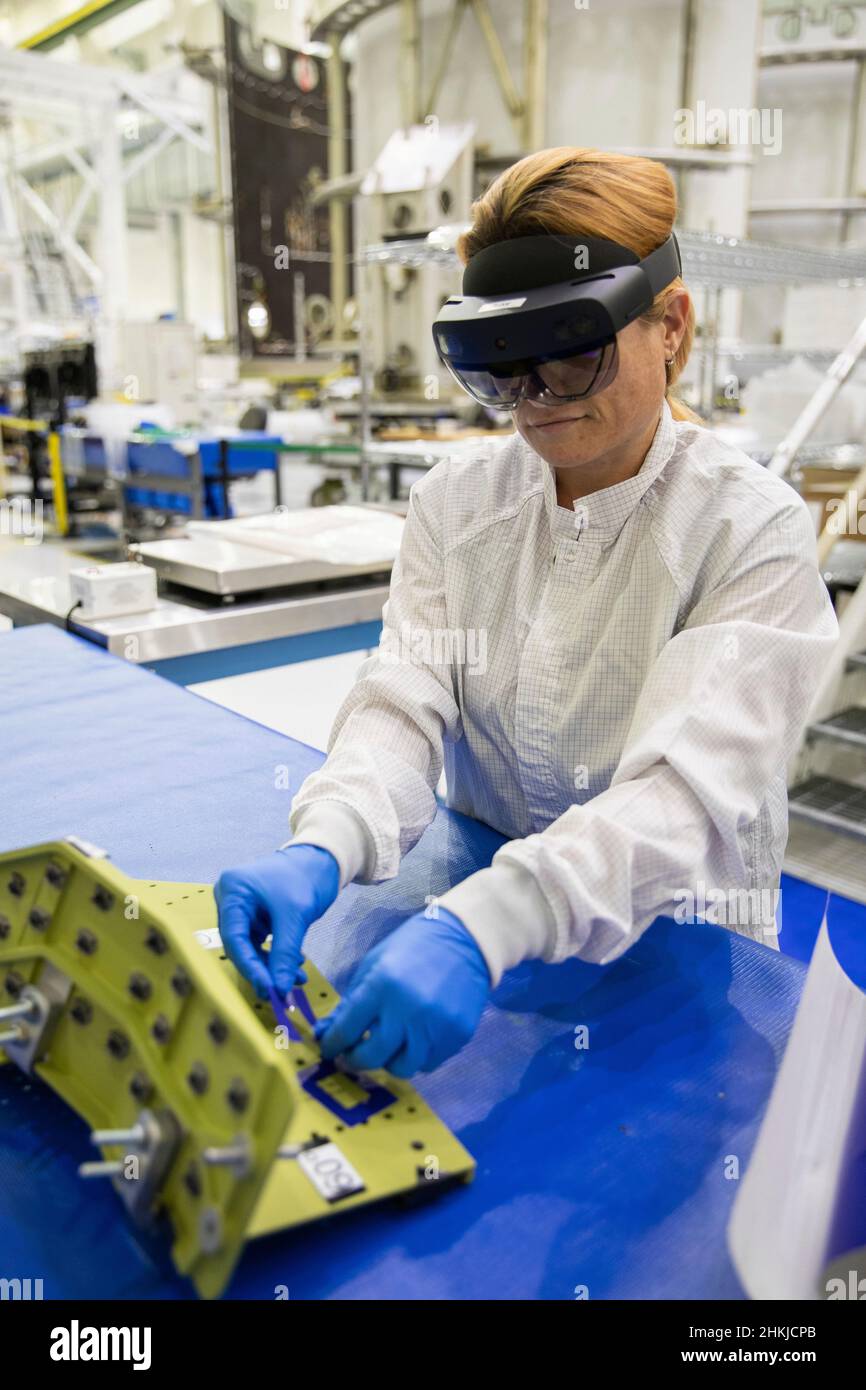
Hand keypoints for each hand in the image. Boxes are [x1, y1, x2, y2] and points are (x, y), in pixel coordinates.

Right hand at [215, 845, 339, 998]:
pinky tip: (294, 965)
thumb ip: (284, 954)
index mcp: (233, 890)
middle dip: (263, 968)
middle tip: (282, 991)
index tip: (268, 989)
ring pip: (251, 947)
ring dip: (273, 965)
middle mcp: (230, 898)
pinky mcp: (254, 916)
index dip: (249, 966)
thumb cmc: (306, 877)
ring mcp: (240, 908)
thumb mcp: (295, 916)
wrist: (323, 860)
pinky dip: (276, 955)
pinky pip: (260, 943)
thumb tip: (278, 989)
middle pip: (240, 944)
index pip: (233, 937)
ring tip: (297, 977)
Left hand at [315, 907, 489, 1075]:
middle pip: (372, 1057)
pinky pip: (429, 1062)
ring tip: (388, 1045)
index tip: (328, 1048)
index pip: (346, 1030)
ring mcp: (436, 1026)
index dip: (331, 1044)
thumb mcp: (374, 964)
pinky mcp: (457, 1036)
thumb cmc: (413, 946)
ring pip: (402, 1068)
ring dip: (389, 1060)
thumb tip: (328, 1032)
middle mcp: (408, 1010)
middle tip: (352, 1055)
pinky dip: (417, 1054)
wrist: (465, 939)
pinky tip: (416, 1036)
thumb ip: (352, 1001)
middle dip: (355, 1060)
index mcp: (382, 986)